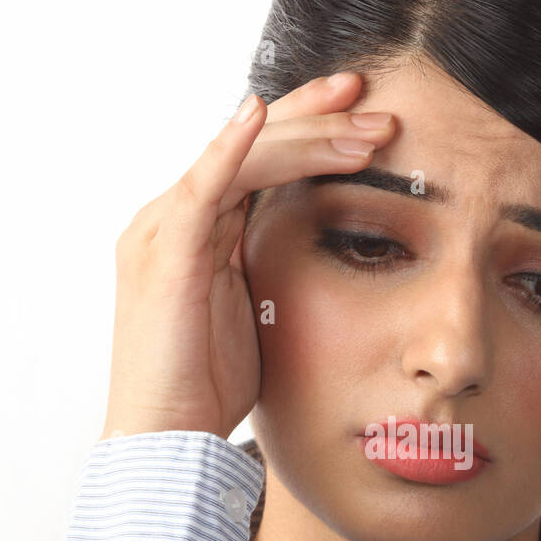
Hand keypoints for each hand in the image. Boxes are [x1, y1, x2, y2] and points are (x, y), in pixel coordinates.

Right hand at [98, 72, 394, 441]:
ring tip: (364, 129)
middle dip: (318, 121)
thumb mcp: (253, 312)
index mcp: (199, 230)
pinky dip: (229, 148)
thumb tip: (319, 251)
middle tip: (375, 105)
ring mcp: (165, 230)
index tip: (362, 113)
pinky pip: (201, 187)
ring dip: (307, 139)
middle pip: (253, 147)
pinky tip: (258, 114)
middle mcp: (176, 218)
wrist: (165, 436)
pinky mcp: (166, 253)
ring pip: (243, 159)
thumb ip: (269, 268)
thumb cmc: (207, 386)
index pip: (258, 160)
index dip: (308, 129)